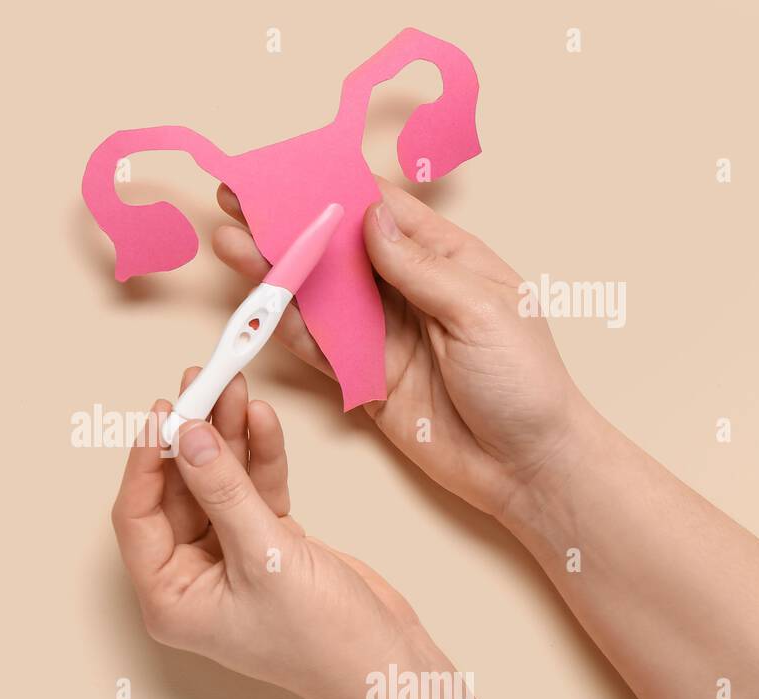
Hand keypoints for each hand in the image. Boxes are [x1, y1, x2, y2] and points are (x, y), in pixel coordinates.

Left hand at [111, 368, 420, 698]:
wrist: (387, 666)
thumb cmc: (322, 640)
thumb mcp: (264, 556)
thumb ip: (224, 490)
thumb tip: (187, 436)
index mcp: (170, 598)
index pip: (136, 517)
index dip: (145, 461)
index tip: (163, 413)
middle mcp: (191, 578)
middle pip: (177, 491)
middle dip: (191, 436)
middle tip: (200, 383)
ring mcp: (229, 559)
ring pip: (216, 483)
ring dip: (227, 436)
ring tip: (232, 386)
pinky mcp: (266, 544)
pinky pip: (251, 489)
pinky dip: (259, 456)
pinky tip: (260, 418)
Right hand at [212, 179, 588, 520]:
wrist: (526, 468)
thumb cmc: (526, 383)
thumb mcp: (482, 312)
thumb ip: (421, 269)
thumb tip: (371, 219)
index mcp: (448, 260)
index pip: (382, 212)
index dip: (333, 189)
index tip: (289, 171)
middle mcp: (409, 291)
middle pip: (339, 250)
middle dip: (290, 226)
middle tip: (240, 201)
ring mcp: (384, 335)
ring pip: (320, 297)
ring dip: (278, 274)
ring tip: (232, 246)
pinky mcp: (366, 378)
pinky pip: (319, 348)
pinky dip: (288, 330)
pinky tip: (259, 309)